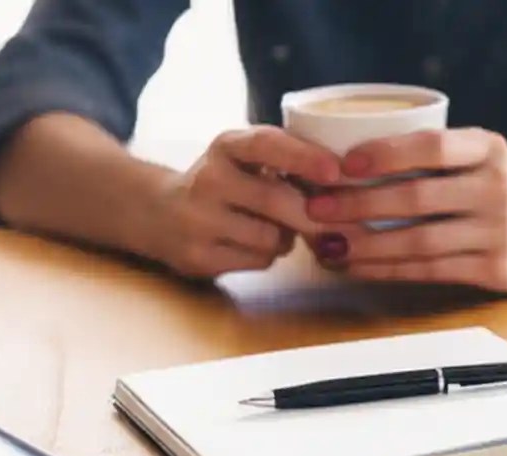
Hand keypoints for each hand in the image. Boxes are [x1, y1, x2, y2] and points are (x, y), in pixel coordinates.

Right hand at [148, 126, 339, 278]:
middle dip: (313, 214)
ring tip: (277, 227)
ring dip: (287, 237)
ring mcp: (199, 220)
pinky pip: (258, 261)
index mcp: (225, 146)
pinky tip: (254, 244)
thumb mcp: (246, 158)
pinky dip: (268, 256)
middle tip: (339, 221)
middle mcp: (208, 179)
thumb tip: (348, 187)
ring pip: (272, 238)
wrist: (158, 212)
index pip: (265, 144)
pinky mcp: (198, 257)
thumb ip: (287, 162)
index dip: (303, 156)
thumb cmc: (224, 182)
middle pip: (275, 200)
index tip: (336, 171)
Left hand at [304, 129, 506, 292]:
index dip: (385, 153)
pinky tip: (358, 266)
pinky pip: (429, 270)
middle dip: (359, 204)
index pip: (433, 146)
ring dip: (366, 244)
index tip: (344, 163)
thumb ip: (436, 155)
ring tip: (327, 244)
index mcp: (489, 148)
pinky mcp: (494, 269)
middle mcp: (497, 187)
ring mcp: (499, 231)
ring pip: (418, 241)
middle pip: (417, 198)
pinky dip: (387, 269)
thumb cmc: (501, 189)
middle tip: (318, 208)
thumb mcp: (482, 157)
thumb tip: (347, 161)